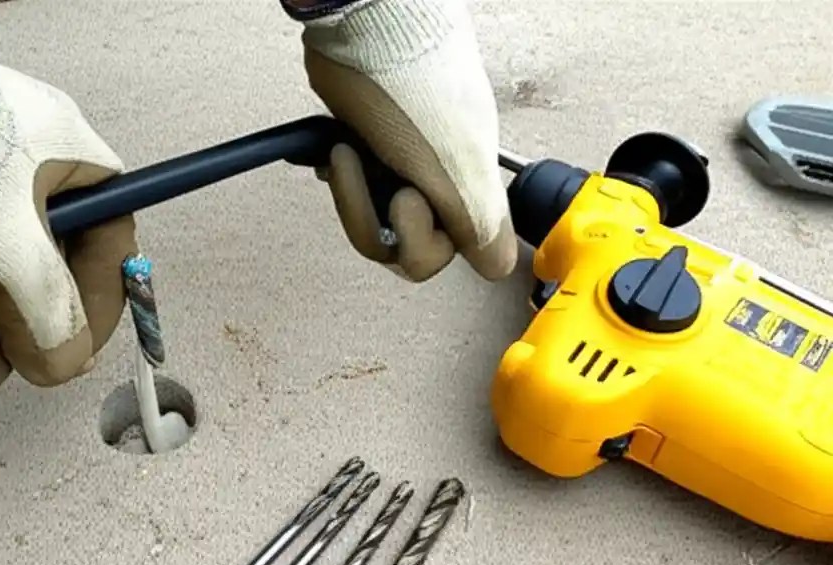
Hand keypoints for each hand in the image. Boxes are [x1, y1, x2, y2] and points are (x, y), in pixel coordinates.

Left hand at [298, 0, 516, 281]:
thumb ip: (479, 225)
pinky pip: (355, 185)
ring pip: (373, 216)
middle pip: (401, 243)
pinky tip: (337, 153)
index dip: (423, 246)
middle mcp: (439, 178)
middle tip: (377, 178)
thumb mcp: (456, 171)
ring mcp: (403, 162)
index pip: (450, 251)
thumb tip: (498, 267)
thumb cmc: (411, 92)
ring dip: (353, 195)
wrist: (366, 26)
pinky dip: (343, 177)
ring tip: (348, 157)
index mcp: (467, 188)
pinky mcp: (369, 144)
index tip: (408, 208)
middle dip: (376, 219)